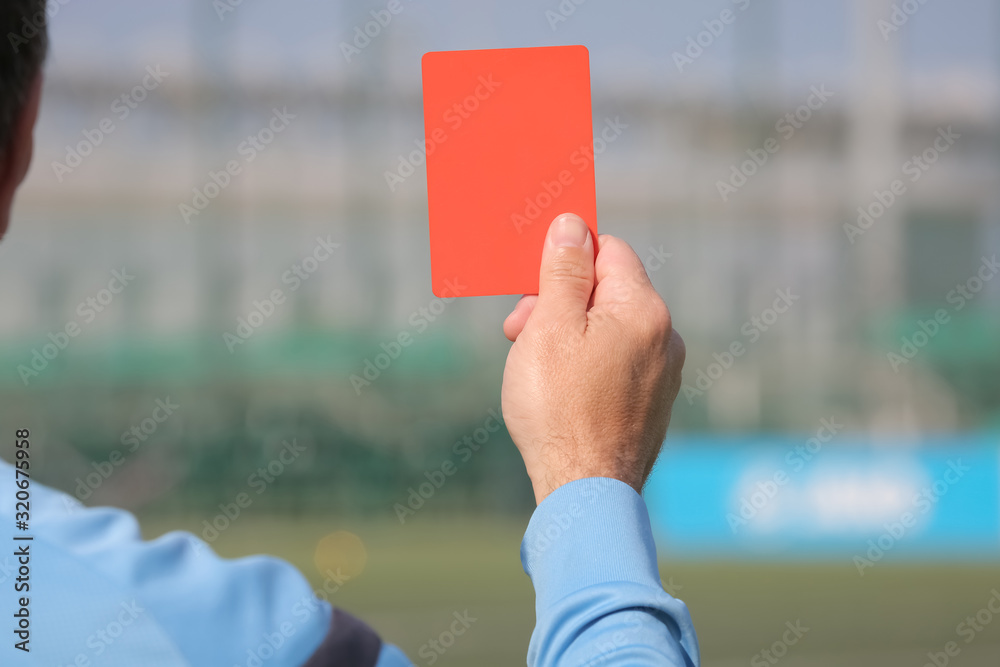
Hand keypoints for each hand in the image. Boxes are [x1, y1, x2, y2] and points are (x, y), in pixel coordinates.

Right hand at [501, 213, 684, 504]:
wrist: (584, 492)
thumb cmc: (560, 408)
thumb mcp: (550, 326)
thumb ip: (564, 271)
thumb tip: (572, 225)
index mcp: (644, 310)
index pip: (608, 251)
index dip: (566, 259)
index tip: (532, 282)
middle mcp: (665, 338)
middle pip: (608, 292)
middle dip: (559, 302)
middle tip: (518, 330)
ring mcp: (663, 375)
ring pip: (610, 331)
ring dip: (569, 335)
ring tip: (533, 366)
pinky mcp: (653, 405)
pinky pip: (618, 365)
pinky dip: (587, 366)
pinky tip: (560, 392)